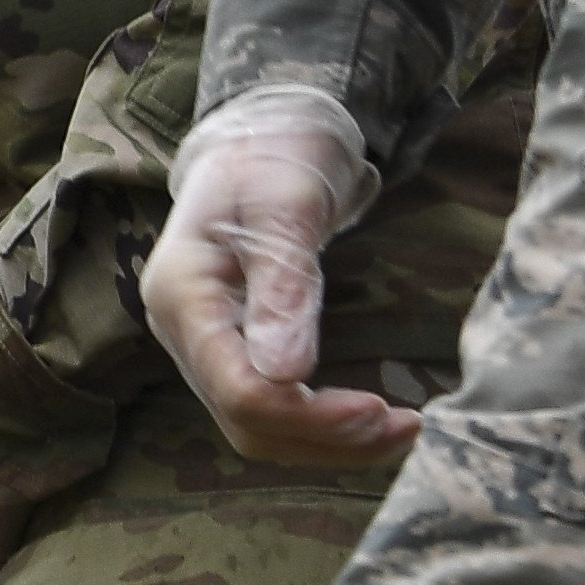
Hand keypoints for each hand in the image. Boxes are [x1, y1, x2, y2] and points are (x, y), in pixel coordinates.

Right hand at [151, 91, 415, 467]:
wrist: (262, 141)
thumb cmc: (276, 159)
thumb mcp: (287, 208)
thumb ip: (284, 287)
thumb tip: (288, 376)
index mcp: (182, 294)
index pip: (238, 389)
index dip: (309, 414)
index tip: (380, 407)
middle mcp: (179, 332)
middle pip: (245, 422)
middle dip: (325, 437)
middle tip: (405, 426)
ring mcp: (200, 346)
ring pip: (254, 429)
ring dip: (326, 443)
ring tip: (399, 431)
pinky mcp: (227, 351)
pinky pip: (266, 411)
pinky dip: (317, 426)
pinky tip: (367, 420)